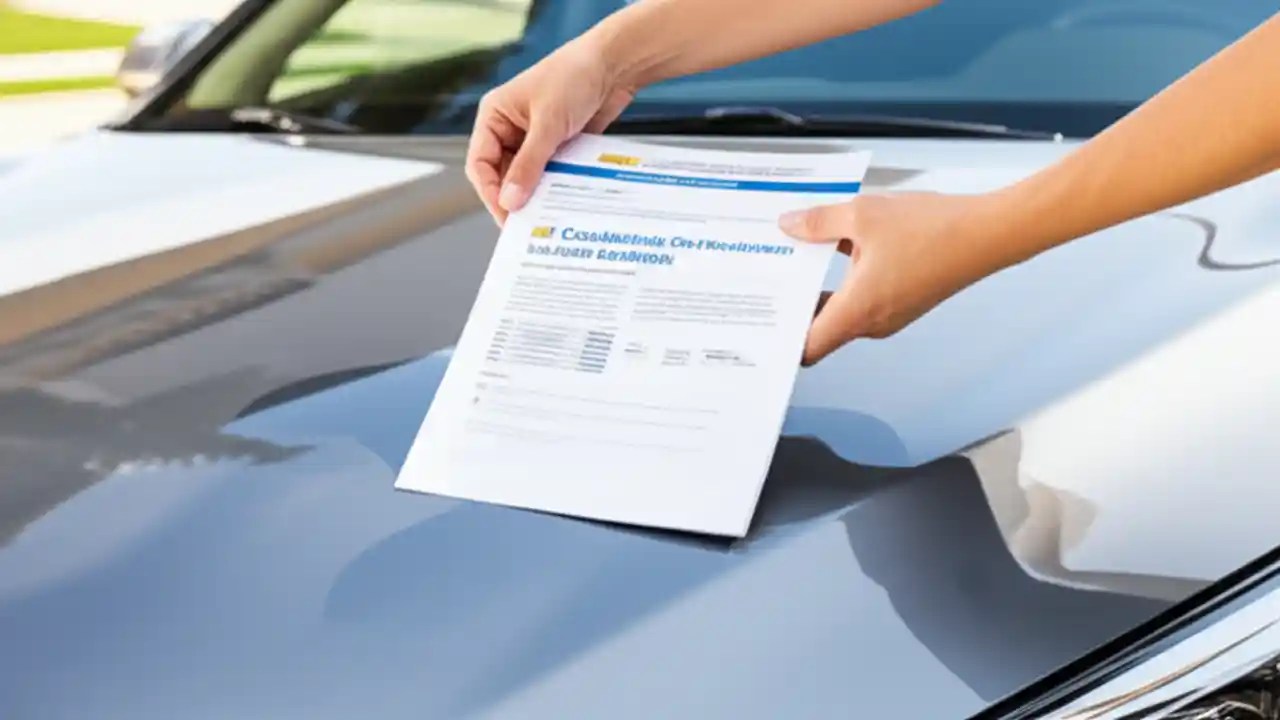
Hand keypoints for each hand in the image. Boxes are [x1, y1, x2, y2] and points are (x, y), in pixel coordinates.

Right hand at [466, 37, 637, 223]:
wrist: (615, 64)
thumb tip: (510, 202)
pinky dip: (557, 187)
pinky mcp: (558, 145)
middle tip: (530, 227)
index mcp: (494, 117)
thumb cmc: (574, 77)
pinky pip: (552, 173)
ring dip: (538, 195)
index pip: (480, 164)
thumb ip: (528, 165)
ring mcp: (534, 138)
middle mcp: (509, 129)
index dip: (491, 193)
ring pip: (528, 177)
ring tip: (549, 220)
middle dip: (515, 199)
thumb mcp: (548, 123)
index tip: (507, 218)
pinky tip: (566, 204)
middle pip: (502, 175)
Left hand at [780, 191, 1005, 364]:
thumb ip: (819, 222)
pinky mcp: (902, 302)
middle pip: (820, 329)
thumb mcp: (863, 214)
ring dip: (818, 292)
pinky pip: (861, 300)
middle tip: (764, 284)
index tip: (758, 327)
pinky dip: (843, 283)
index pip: (807, 348)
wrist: (988, 233)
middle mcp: (872, 322)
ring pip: (841, 312)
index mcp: (857, 311)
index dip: (780, 343)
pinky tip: (831, 249)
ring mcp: (889, 315)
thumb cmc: (933, 229)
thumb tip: (788, 224)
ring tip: (791, 261)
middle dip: (792, 309)